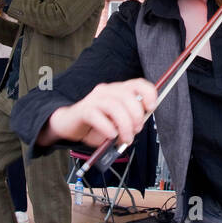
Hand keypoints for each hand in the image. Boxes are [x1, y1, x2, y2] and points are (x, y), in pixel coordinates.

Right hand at [43, 80, 157, 148]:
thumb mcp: (117, 123)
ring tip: (125, 138)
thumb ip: (129, 121)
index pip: (138, 84)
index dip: (148, 94)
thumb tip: (139, 125)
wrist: (70, 125)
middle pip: (127, 96)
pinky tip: (111, 135)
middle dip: (136, 116)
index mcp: (119, 91)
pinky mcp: (83, 110)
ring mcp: (94, 99)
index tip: (151, 108)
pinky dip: (107, 127)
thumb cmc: (96, 124)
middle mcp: (107, 91)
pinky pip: (96, 115)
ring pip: (114, 106)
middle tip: (136, 130)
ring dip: (124, 125)